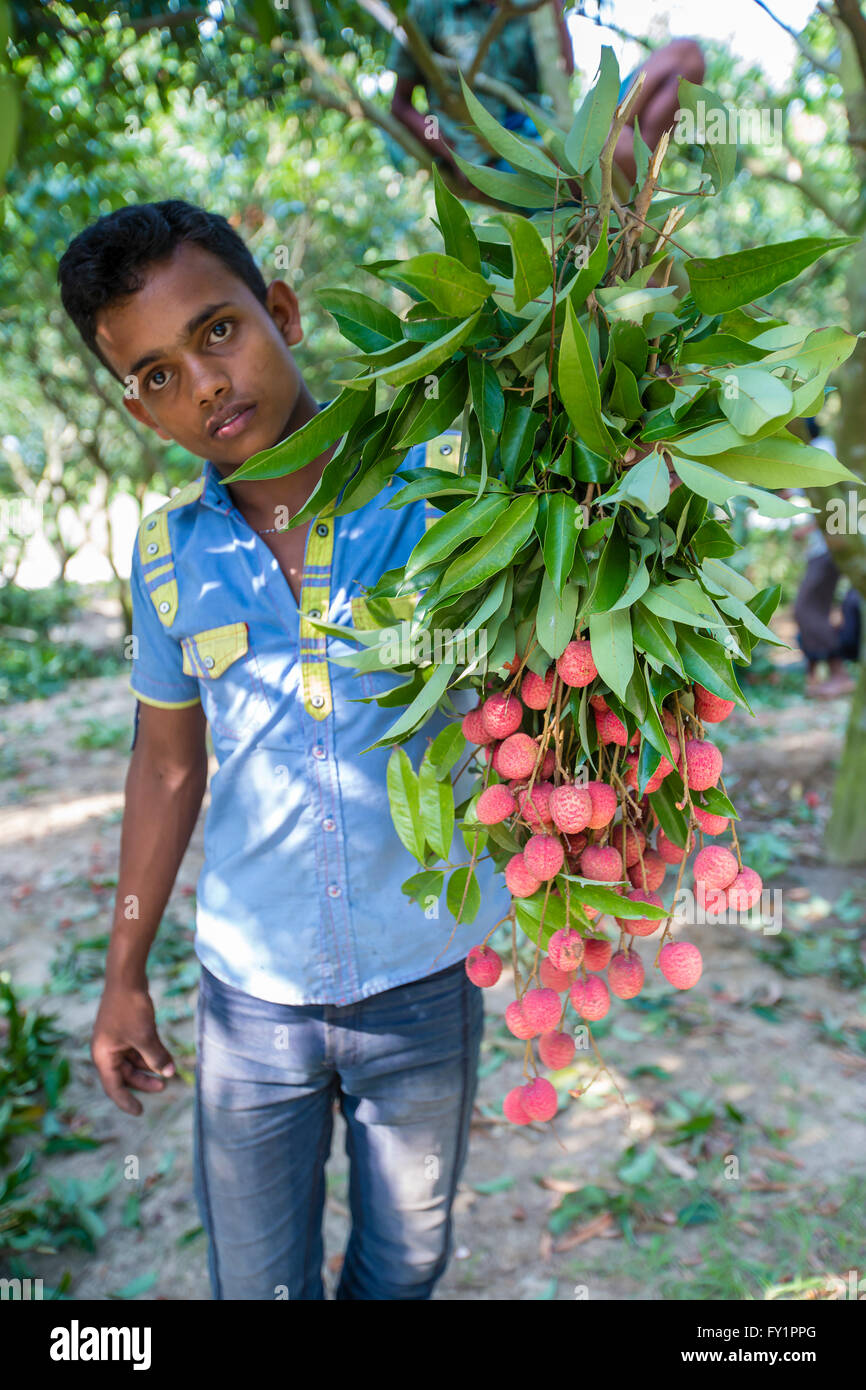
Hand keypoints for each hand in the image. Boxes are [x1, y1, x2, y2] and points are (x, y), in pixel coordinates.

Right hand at [91, 983, 175, 1115]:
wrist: (126, 977)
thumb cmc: (130, 1008)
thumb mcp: (145, 1036)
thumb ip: (156, 1057)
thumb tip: (169, 1074)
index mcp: (103, 1056)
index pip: (114, 1087)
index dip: (127, 1101)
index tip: (140, 1112)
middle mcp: (106, 1050)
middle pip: (124, 1075)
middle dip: (144, 1082)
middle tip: (164, 1086)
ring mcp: (114, 1039)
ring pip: (131, 1062)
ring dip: (148, 1067)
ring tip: (168, 1071)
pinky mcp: (123, 1029)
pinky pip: (135, 1049)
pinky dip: (148, 1054)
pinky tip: (163, 1056)